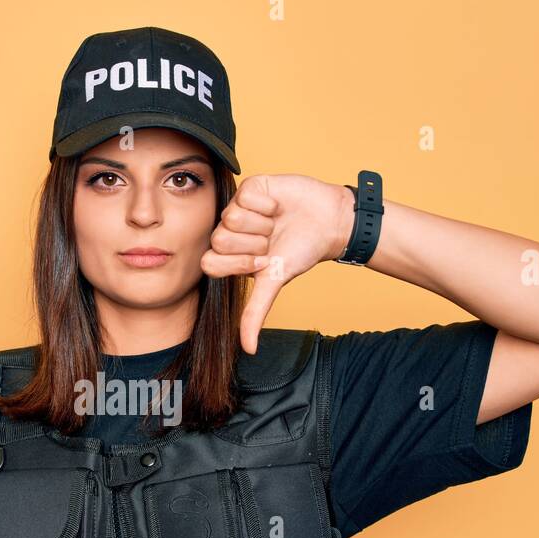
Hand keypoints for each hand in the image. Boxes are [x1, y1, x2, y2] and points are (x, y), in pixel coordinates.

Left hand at [200, 174, 354, 353]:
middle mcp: (229, 232)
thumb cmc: (300, 252)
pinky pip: (245, 195)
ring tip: (276, 222)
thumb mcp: (274, 283)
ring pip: (231, 216)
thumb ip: (255, 314)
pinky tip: (277, 205)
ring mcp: (237, 208)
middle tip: (271, 239)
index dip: (238, 262)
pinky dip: (268, 203)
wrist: (328, 222)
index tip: (262, 261)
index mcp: (229, 256)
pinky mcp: (249, 187)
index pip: (210, 262)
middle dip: (254, 243)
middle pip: (220, 239)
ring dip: (262, 222)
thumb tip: (249, 350)